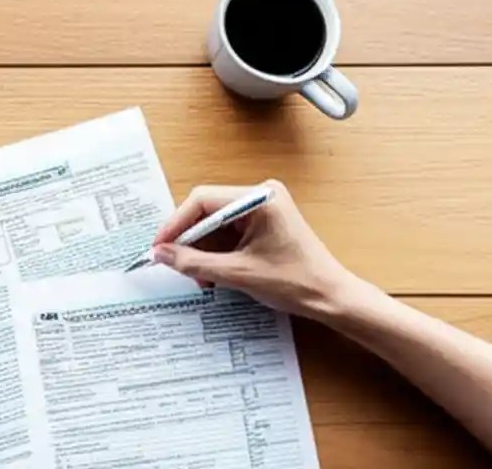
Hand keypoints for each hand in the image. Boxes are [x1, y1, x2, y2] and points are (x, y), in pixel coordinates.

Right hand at [152, 180, 361, 319]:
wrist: (331, 297)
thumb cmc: (296, 283)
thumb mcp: (238, 274)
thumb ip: (194, 262)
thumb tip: (161, 254)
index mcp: (259, 198)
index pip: (202, 200)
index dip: (176, 224)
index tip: (159, 247)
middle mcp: (261, 194)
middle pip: (207, 209)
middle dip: (189, 240)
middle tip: (174, 264)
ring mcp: (264, 206)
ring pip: (216, 222)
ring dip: (203, 249)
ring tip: (200, 277)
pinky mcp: (265, 221)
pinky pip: (230, 229)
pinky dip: (217, 250)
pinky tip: (213, 273)